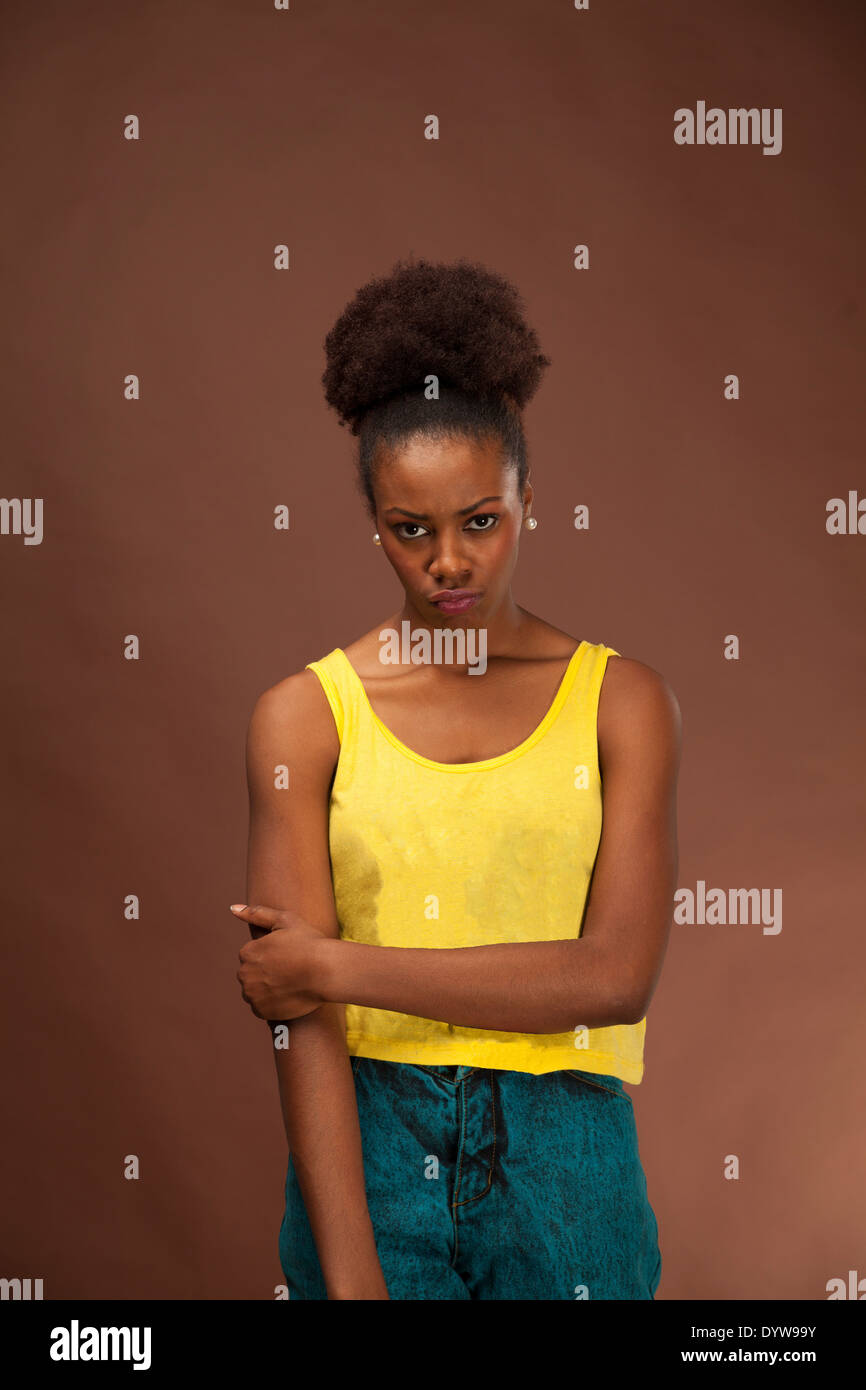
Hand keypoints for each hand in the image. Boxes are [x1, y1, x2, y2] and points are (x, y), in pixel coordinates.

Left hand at [232, 903, 329, 1021]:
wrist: (327, 972)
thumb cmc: (309, 943)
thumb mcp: (285, 920)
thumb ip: (256, 913)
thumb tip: (232, 908)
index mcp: (247, 952)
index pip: (252, 956)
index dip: (272, 955)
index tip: (288, 955)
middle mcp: (244, 974)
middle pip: (252, 975)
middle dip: (266, 973)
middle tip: (291, 970)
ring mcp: (252, 995)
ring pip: (255, 992)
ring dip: (268, 989)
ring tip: (291, 983)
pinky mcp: (262, 1012)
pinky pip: (262, 1008)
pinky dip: (272, 1004)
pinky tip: (289, 994)